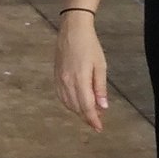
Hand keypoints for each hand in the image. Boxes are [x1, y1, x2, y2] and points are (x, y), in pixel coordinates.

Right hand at [55, 13, 108, 131]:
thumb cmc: (90, 46)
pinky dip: (68, 103)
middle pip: (76, 106)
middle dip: (87, 116)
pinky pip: (60, 95)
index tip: (99, 128)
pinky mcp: (55, 75)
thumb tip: (103, 107)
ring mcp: (59, 78)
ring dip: (78, 111)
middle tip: (99, 120)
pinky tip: (76, 103)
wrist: (72, 30)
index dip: (93, 119)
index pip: (86, 106)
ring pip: (67, 102)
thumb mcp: (100, 66)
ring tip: (90, 112)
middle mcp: (66, 81)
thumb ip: (100, 87)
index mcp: (79, 79)